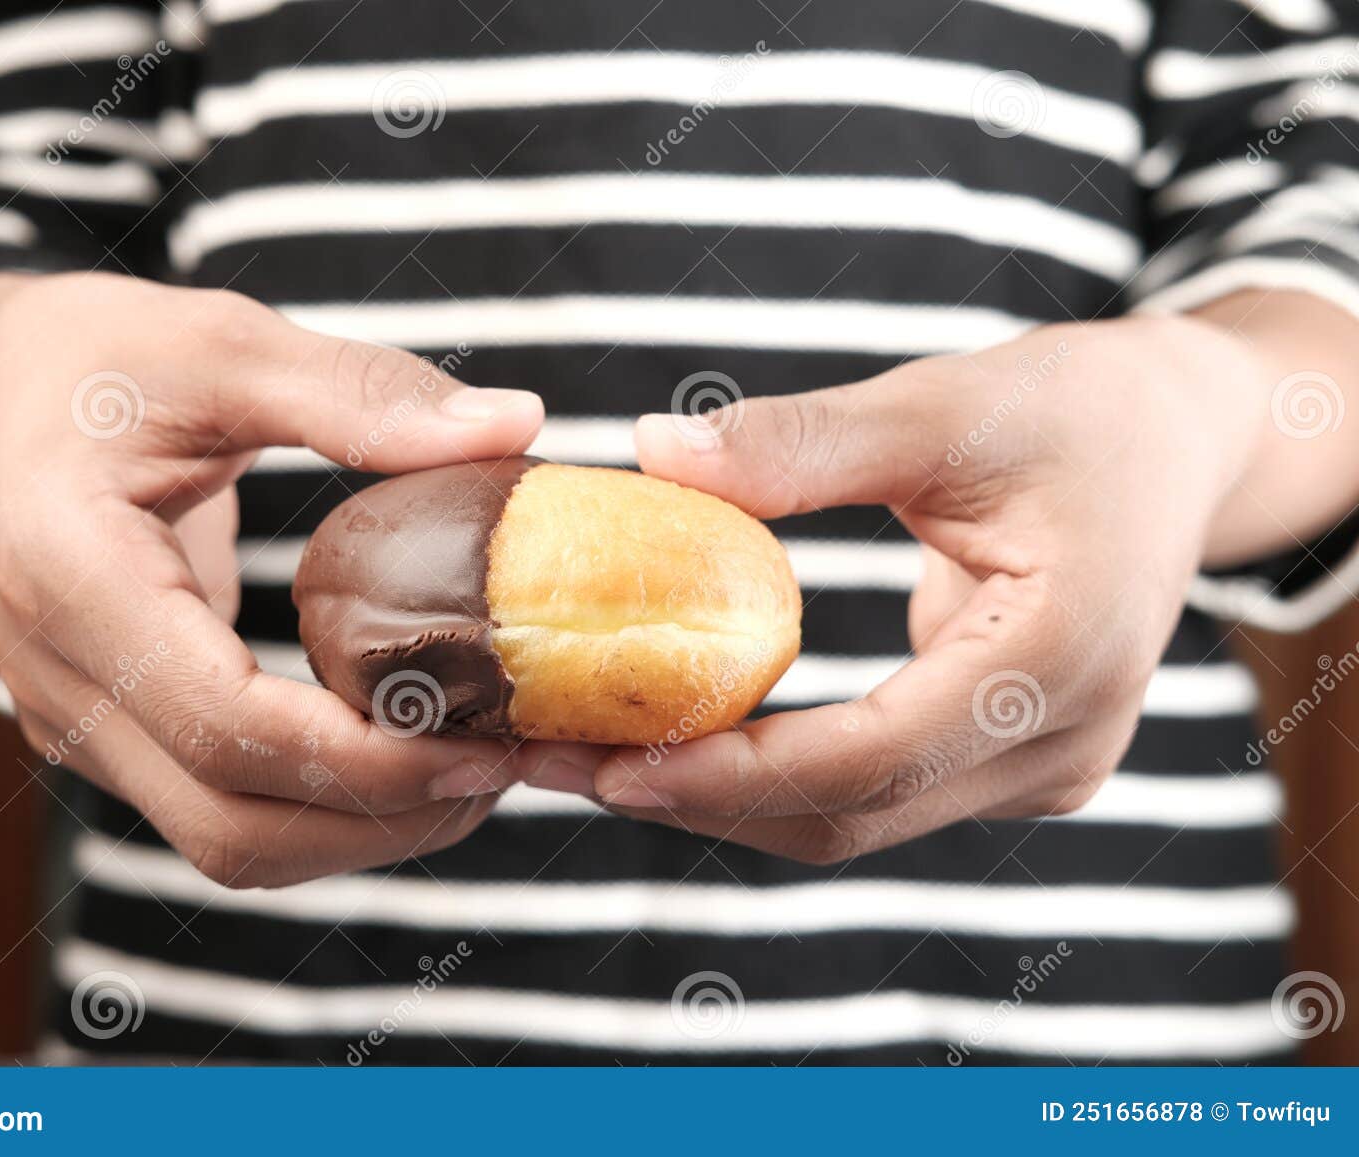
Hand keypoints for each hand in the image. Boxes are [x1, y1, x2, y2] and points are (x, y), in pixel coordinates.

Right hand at [0, 271, 544, 886]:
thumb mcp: (225, 346)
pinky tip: (409, 754)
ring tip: (476, 766)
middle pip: (233, 824)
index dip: (366, 759)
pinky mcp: (114, 734)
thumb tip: (513, 426)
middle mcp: (61, 678)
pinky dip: (326, 808)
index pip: (225, 727)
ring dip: (363, 832)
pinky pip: (224, 810)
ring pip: (231, 843)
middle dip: (384, 818)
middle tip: (508, 762)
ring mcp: (79, 721)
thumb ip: (360, 395)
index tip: (486, 738)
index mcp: (72, 577)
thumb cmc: (100, 359)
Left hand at [592, 311, 1277, 862]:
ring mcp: (1042, 767)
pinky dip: (774, 777)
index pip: (871, 755)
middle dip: (698, 799)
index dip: (731, 772)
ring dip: (724, 799)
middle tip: (561, 765)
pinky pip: (874, 793)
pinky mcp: (1010, 762)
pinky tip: (686, 740)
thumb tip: (653, 456)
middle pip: (851, 812)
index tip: (610, 762)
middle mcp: (1058, 742)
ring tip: (596, 758)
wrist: (1171, 443)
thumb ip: (803, 442)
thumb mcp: (942, 406)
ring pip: (856, 819)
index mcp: (1056, 658)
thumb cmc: (1072, 410)